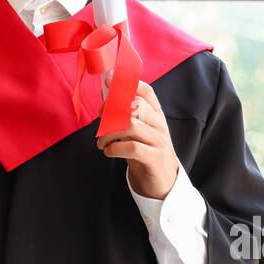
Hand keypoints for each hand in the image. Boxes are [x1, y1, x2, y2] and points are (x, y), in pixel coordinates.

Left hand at [96, 80, 178, 199]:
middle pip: (136, 106)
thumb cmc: (145, 154)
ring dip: (108, 133)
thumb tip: (106, 97)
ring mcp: (159, 141)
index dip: (129, 83)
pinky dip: (115, 148)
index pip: (147, 92)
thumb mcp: (136, 133)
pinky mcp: (155, 158)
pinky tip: (108, 151)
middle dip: (111, 112)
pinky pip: (133, 147)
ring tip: (101, 143)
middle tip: (100, 125)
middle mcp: (159, 125)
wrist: (163, 183)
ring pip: (131, 125)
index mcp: (156, 116)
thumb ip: (124, 117)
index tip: (109, 80)